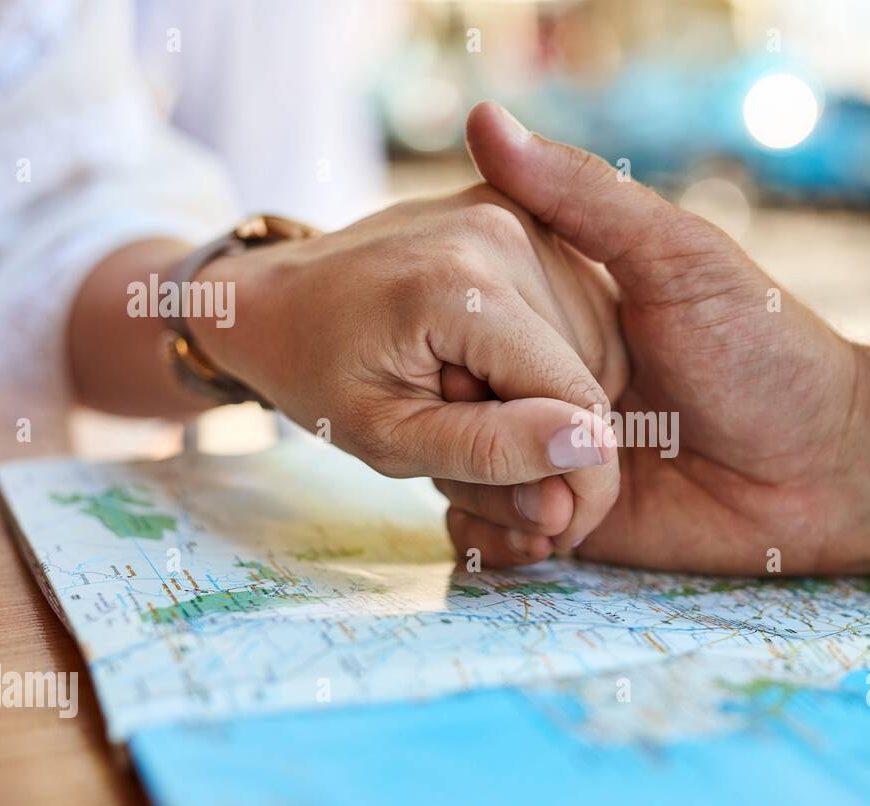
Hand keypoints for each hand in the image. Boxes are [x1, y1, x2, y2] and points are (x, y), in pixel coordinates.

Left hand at [197, 184, 626, 559]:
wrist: (276, 294)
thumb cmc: (317, 372)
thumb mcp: (387, 438)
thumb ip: (489, 450)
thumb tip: (593, 448)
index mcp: (462, 285)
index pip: (575, 398)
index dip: (585, 475)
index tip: (563, 529)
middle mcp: (504, 230)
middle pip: (588, 374)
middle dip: (553, 438)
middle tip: (477, 457)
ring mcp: (519, 213)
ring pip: (592, 348)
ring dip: (551, 400)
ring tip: (472, 405)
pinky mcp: (527, 214)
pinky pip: (579, 315)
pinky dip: (549, 363)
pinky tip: (491, 372)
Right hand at [445, 103, 869, 574]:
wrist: (827, 473)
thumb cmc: (764, 352)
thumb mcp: (675, 258)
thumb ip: (584, 198)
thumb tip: (481, 118)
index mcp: (557, 319)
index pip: (461, 329)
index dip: (452, 353)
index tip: (465, 373)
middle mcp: (544, 386)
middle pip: (448, 407)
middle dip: (462, 434)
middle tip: (516, 447)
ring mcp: (551, 457)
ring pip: (458, 474)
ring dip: (484, 493)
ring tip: (551, 503)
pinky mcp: (567, 523)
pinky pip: (493, 533)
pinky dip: (498, 540)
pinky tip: (546, 535)